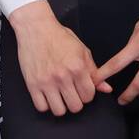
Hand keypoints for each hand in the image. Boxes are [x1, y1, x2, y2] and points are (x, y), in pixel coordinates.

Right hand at [8, 0, 111, 115]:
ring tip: (59, 95)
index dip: (87, 94)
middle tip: (71, 92)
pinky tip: (47, 95)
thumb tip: (106, 88)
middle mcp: (63, 76)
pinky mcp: (32, 84)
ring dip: (61, 105)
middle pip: (76, 107)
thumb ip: (94, 71)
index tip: (82, 89)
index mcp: (78, 67)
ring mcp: (46, 81)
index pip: (89, 96)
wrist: (36, 28)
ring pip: (59, 111)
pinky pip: (42, 107)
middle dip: (75, 101)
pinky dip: (45, 104)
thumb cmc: (59, 37)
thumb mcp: (81, 50)